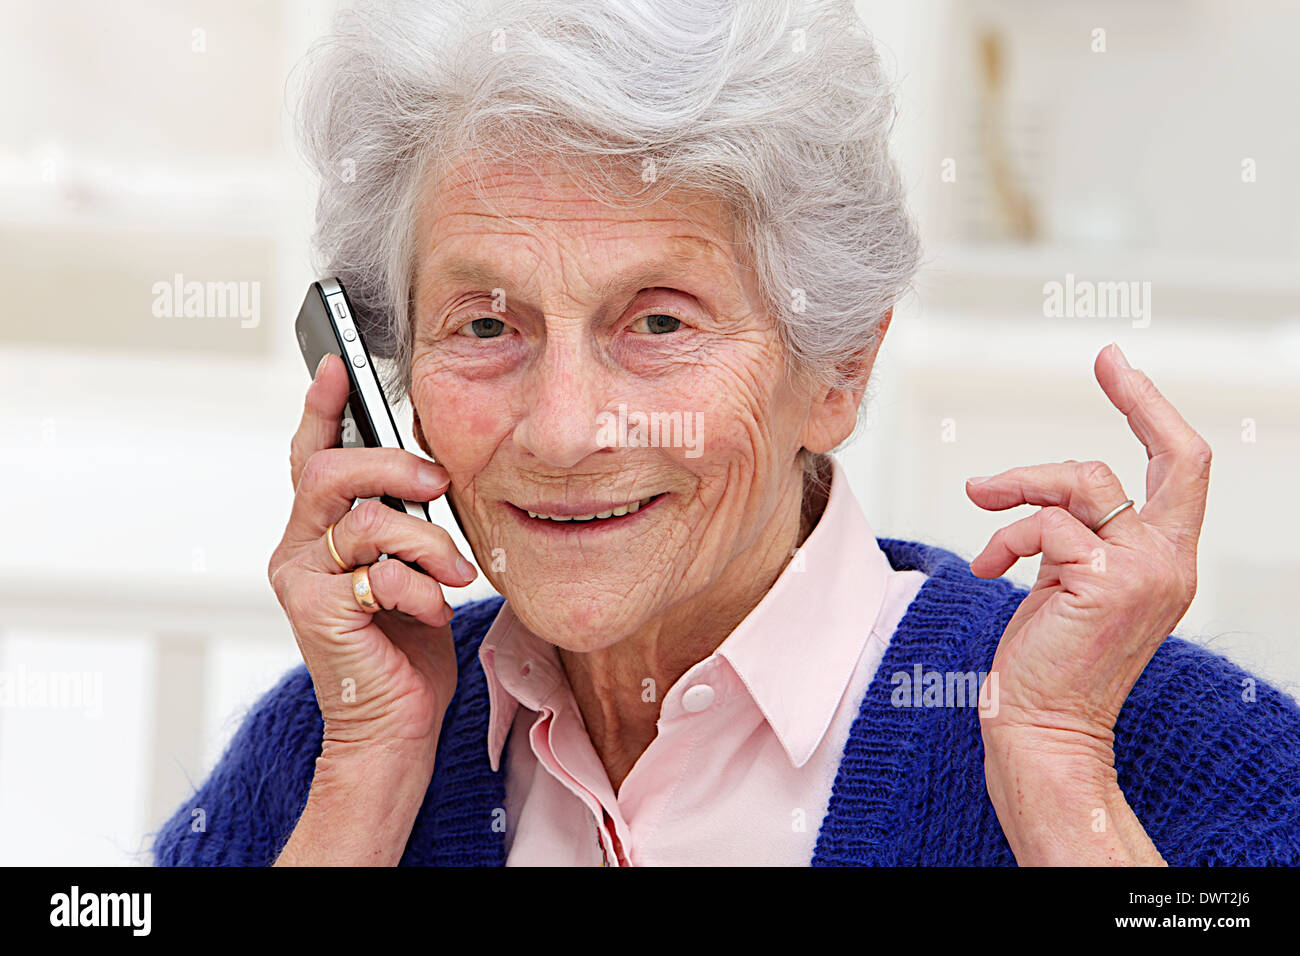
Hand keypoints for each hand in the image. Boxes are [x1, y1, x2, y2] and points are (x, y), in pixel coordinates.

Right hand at [267, 353, 476, 754]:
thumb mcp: (409, 568)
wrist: (396, 724)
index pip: (312, 455)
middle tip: (437, 482)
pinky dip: (420, 589)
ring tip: (453, 572)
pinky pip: (379, 572)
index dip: (323, 407)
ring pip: (365, 519)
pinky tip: (430, 612)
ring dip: (425, 542)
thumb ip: (402, 524)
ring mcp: (302, 579)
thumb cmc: (405, 647)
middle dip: (391, 464)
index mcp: (320, 532)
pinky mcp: (316, 611)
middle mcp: (299, 549)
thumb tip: (427, 474)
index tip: (339, 364)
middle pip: (329, 470)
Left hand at [965, 343, 1211, 862]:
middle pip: (1166, 457)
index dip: (1159, 414)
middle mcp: (1169, 562)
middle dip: (1137, 400)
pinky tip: (992, 568)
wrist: (1040, 727)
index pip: (1184, 472)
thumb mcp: (1067, 582)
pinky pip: (1044, 522)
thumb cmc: (1047, 662)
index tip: (1124, 369)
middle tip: (1107, 361)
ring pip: (1083, 482)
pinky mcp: (1102, 580)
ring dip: (1021, 488)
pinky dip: (1006, 535)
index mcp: (1165, 561)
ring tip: (984, 507)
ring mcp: (1143, 571)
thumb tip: (1029, 494)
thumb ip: (1071, 535)